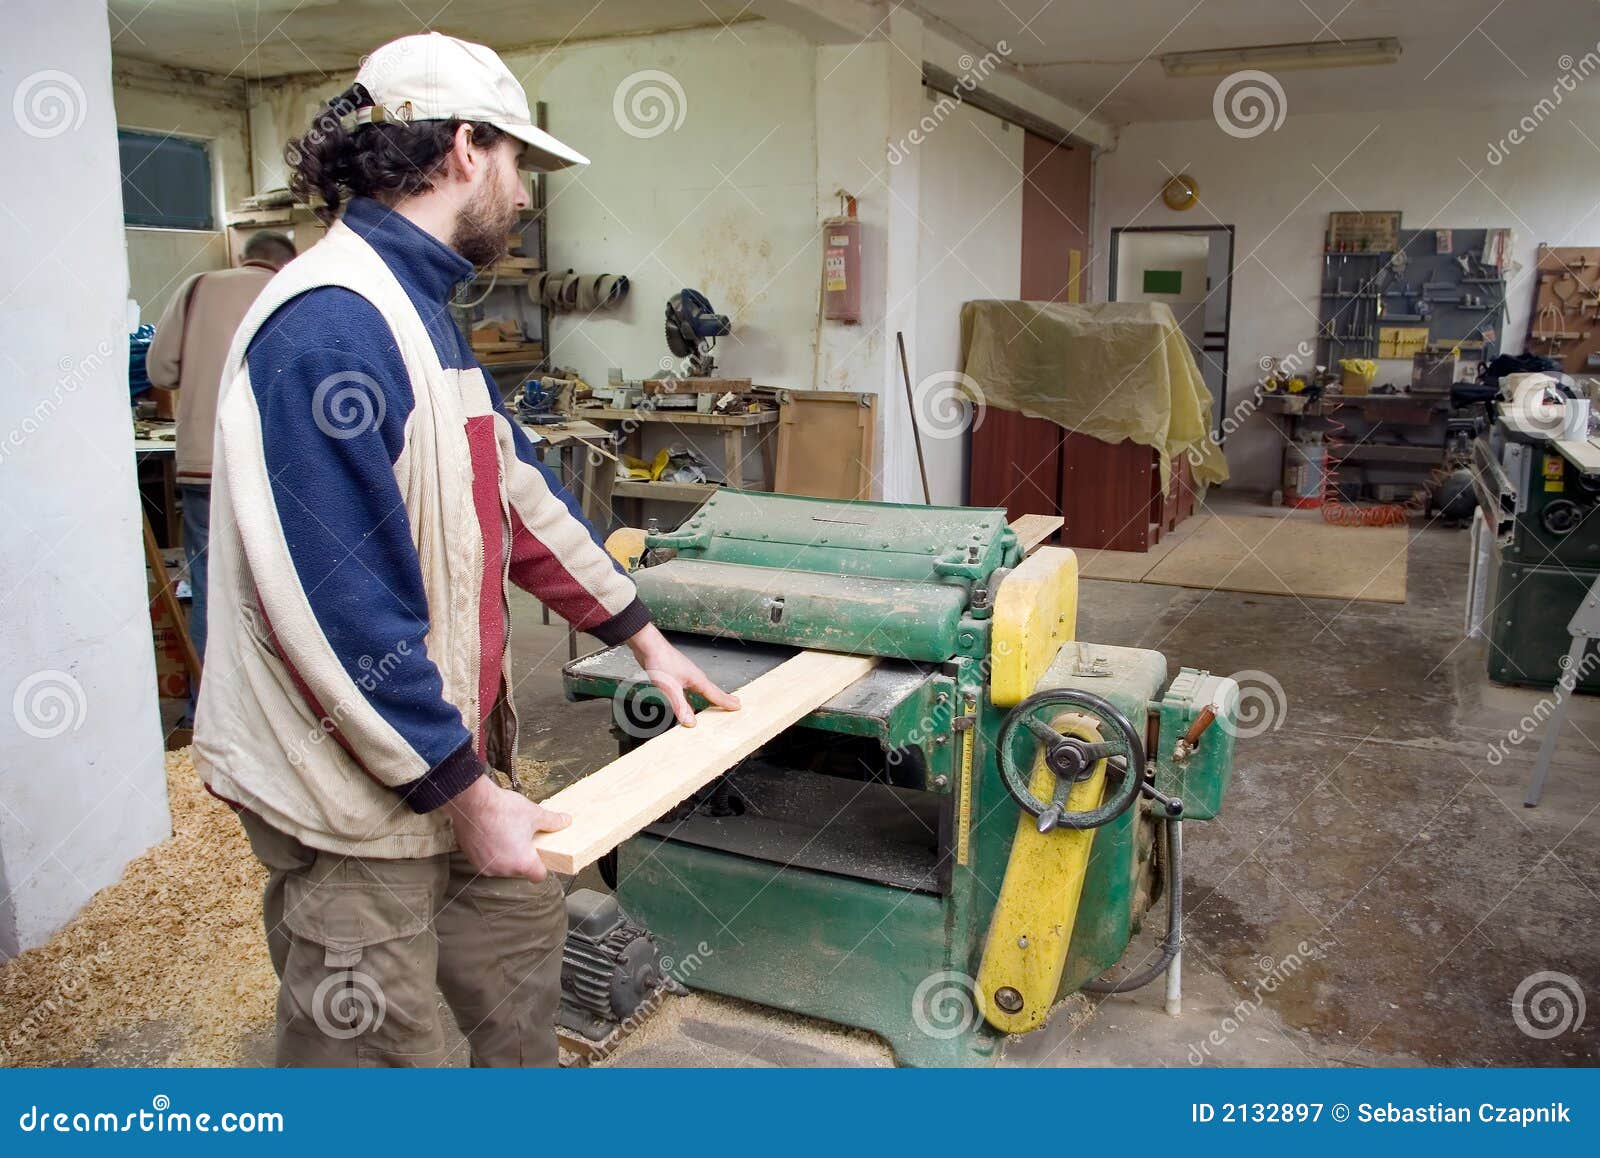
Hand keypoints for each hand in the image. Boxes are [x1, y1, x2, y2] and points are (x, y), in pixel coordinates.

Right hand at [441, 775, 569, 881]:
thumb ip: (552, 821)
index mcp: (522, 862)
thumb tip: (565, 821)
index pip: (538, 876)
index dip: (542, 867)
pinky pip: (487, 860)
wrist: (472, 802)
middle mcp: (503, 869)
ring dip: (505, 854)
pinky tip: (492, 834)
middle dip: (523, 856)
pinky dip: (491, 851)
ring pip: (502, 865)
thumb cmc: (501, 809)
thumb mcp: (534, 814)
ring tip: (507, 834)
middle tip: (524, 838)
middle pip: (519, 870)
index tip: (542, 856)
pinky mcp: (471, 859)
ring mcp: (485, 866)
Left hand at [626, 622, 739, 726]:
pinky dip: (693, 699)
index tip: (737, 706)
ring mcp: (685, 676)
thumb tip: (691, 723)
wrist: (648, 646)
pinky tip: (687, 704)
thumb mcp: (671, 688)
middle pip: (712, 691)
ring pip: (701, 691)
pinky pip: (690, 691)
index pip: (716, 694)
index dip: (726, 702)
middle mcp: (694, 677)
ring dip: (709, 698)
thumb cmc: (660, 660)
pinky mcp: (676, 676)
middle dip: (723, 699)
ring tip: (716, 704)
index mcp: (697, 679)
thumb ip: (681, 706)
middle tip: (735, 704)